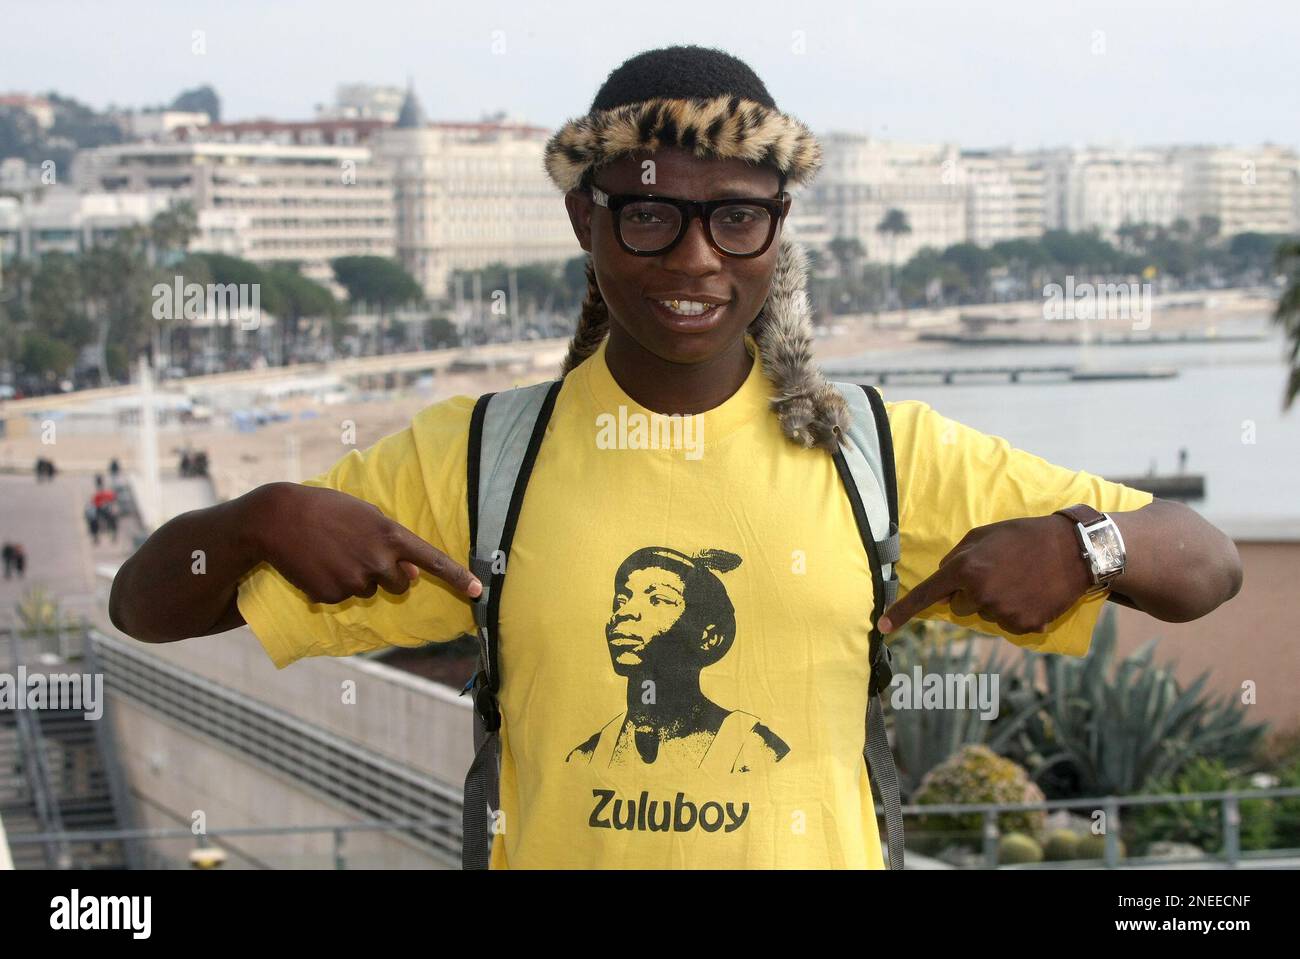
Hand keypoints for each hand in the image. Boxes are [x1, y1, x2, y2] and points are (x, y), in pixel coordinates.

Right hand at [253, 483, 481, 605]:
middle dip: (389, 574)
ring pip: (370, 590)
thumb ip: (393, 542)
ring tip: (334, 551)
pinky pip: (344, 596)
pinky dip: (335, 584)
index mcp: (390, 535)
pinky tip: (318, 563)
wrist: (278, 519)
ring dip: (359, 576)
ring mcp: (355, 581)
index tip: (478, 590)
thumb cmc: (327, 508)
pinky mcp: (333, 596)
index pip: (433, 560)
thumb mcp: (366, 514)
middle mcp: (378, 561)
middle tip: (361, 551)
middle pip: (401, 584)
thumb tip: (412, 576)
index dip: (457, 576)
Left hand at [877, 514, 1092, 635]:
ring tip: (1020, 579)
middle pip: (960, 605)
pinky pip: (1009, 624)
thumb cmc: (1025, 536)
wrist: (1074, 550)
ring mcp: (1002, 613)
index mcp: (965, 569)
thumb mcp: (985, 535)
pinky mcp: (1024, 626)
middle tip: (999, 572)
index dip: (902, 612)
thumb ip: (958, 555)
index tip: (882, 627)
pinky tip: (1033, 592)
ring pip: (985, 614)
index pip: (926, 594)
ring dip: (996, 601)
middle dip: (972, 592)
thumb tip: (944, 576)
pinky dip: (1018, 612)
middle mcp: (979, 594)